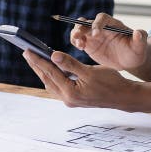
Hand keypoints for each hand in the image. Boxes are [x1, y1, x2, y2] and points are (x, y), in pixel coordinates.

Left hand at [23, 49, 137, 109]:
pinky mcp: (75, 98)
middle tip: (27, 53)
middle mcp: (68, 99)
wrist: (123, 96)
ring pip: (51, 83)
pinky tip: (51, 69)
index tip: (27, 51)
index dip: (38, 60)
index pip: (50, 73)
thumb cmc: (111, 83)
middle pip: (47, 79)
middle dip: (37, 65)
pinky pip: (58, 86)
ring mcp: (71, 100)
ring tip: (35, 59)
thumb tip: (53, 56)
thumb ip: (70, 64)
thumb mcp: (90, 71)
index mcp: (70, 92)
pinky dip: (53, 76)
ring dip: (43, 71)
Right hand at [70, 13, 147, 70]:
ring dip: (76, 34)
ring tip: (79, 44)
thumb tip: (139, 32)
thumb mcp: (140, 46)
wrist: (129, 61)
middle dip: (81, 28)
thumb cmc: (136, 51)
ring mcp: (93, 35)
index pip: (102, 18)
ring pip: (80, 29)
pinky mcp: (89, 44)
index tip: (96, 34)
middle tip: (79, 37)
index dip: (97, 24)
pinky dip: (75, 42)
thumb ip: (140, 38)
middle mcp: (101, 27)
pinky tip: (78, 48)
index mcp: (113, 24)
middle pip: (87, 22)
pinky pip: (78, 40)